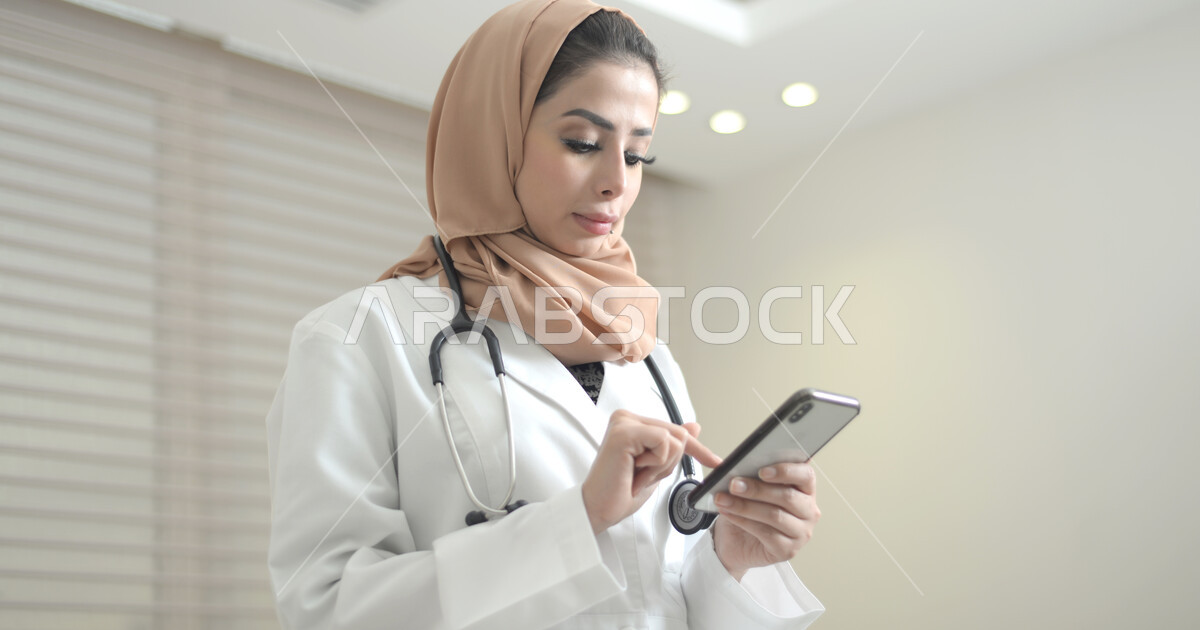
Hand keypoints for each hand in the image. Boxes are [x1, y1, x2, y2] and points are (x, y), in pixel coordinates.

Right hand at [582, 411, 721, 534]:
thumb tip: (694, 427)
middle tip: (643, 475)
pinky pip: (663, 442)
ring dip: (661, 466)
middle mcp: (626, 418)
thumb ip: (671, 446)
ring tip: (636, 474)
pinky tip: (634, 469)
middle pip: (679, 434)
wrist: (598, 509)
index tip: (714, 461)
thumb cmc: (621, 492)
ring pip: (674, 439)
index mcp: (633, 423)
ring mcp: (624, 422)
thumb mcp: (656, 468)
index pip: (675, 431)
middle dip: (669, 463)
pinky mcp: (624, 432)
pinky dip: (655, 463)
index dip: (697, 449)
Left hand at [712, 463, 819, 580]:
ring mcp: (801, 532)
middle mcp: (808, 510)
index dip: (786, 471)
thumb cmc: (749, 508)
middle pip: (787, 496)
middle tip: (733, 484)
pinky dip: (743, 521)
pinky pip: (766, 534)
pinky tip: (728, 513)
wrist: (737, 540)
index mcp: (805, 488)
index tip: (762, 470)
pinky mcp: (788, 550)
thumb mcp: (747, 486)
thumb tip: (729, 464)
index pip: (805, 474)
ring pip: (775, 515)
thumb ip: (744, 472)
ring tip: (723, 499)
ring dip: (745, 506)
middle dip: (757, 489)